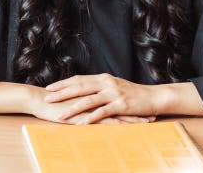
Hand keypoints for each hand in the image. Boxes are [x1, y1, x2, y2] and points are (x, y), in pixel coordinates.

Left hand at [43, 73, 159, 123]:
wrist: (154, 96)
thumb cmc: (133, 93)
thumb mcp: (114, 86)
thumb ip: (100, 86)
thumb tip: (84, 89)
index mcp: (102, 78)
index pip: (78, 79)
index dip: (63, 84)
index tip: (49, 88)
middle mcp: (106, 83)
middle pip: (79, 87)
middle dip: (61, 93)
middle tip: (47, 98)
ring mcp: (113, 93)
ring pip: (88, 100)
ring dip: (72, 108)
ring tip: (60, 115)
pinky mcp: (120, 105)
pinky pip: (102, 112)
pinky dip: (90, 118)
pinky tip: (80, 124)